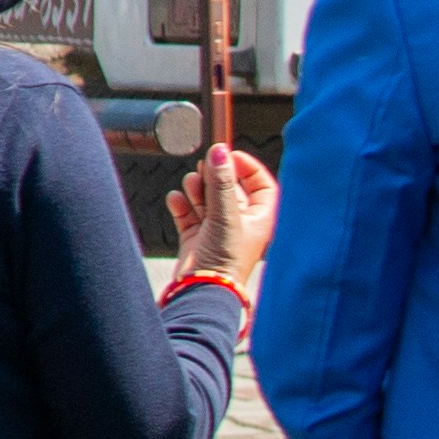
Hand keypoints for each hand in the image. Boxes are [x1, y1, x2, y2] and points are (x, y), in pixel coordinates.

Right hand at [175, 143, 277, 281]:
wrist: (202, 288)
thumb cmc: (226, 259)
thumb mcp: (226, 215)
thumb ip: (221, 182)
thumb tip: (219, 150)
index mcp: (259, 218)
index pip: (260, 184)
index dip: (246, 167)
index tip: (228, 155)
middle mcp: (240, 222)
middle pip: (228, 186)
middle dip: (213, 176)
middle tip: (204, 170)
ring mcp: (216, 229)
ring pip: (205, 195)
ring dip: (195, 188)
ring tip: (191, 191)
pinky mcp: (194, 236)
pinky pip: (185, 209)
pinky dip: (180, 203)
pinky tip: (178, 202)